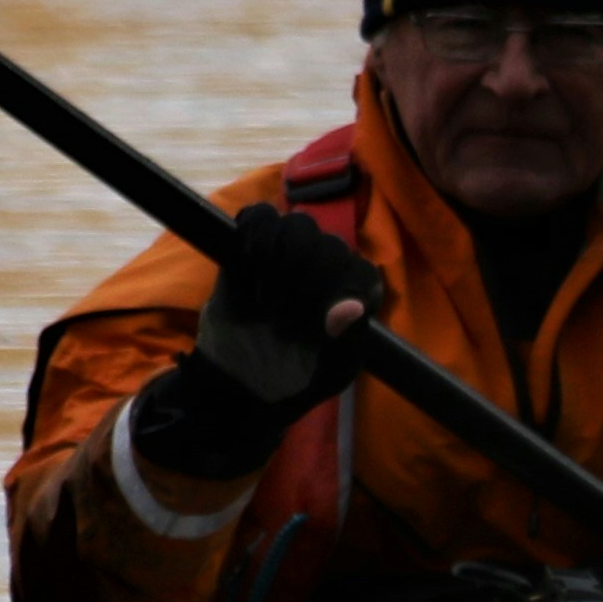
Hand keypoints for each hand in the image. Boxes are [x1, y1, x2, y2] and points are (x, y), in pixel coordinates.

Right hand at [193, 202, 383, 409]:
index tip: (318, 328)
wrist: (241, 385)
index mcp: (353, 295)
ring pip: (298, 226)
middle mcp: (327, 267)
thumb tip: (351, 308)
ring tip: (267, 303)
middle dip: (305, 288)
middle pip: (329, 247)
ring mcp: (290, 253)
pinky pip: (259, 216)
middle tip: (284, 326)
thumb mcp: (330, 371)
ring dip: (280, 263)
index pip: (362, 273)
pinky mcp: (252, 246)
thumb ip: (346, 338)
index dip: (341, 292)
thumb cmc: (295, 380)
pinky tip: (249, 264)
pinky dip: (256, 234)